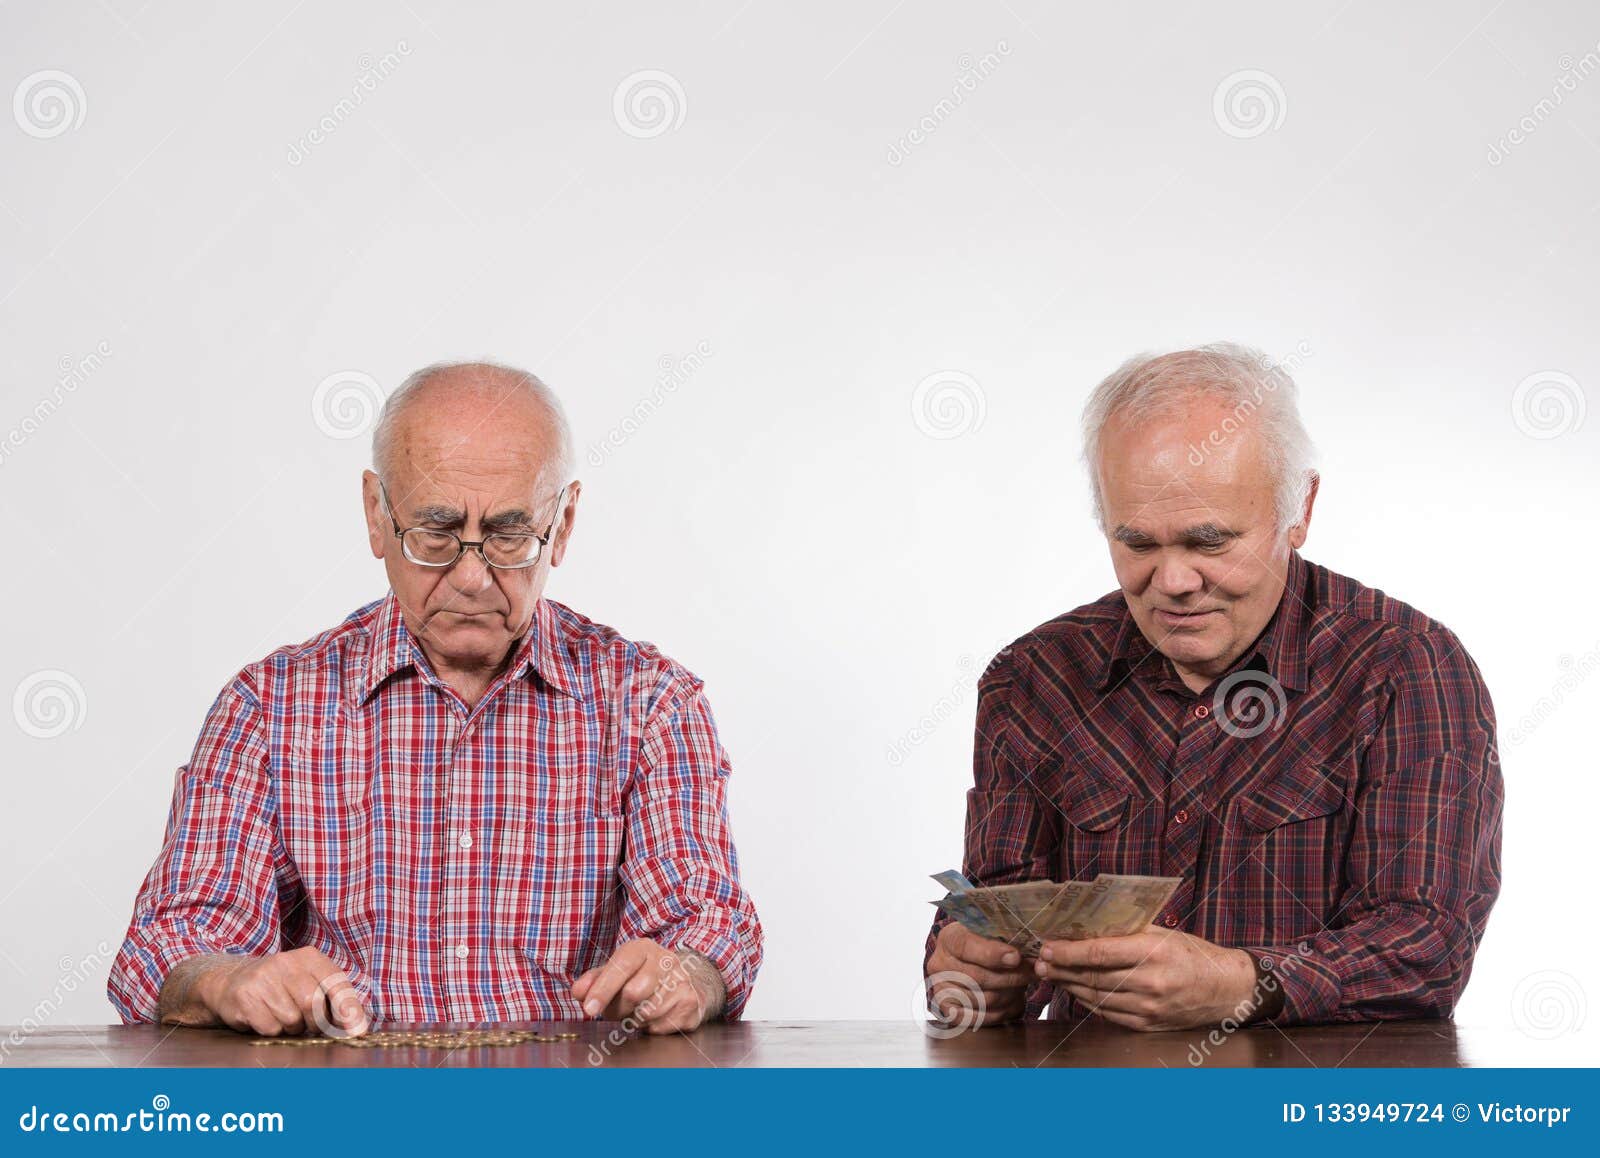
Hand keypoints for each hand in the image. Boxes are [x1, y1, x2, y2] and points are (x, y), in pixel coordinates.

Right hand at [188, 947, 369, 1036]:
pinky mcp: (244, 996)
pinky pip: (270, 1028)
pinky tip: (265, 1018)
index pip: (336, 983)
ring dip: (292, 1028)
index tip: (356, 1031)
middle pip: (313, 1004)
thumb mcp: (310, 982)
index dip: (347, 1009)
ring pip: (291, 1019)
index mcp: (310, 957)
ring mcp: (263, 978)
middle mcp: (286, 962)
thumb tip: (358, 1028)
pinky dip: (272, 1031)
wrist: (231, 981)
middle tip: (308, 1024)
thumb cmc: (282, 987)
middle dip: (315, 1023)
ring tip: (283, 1016)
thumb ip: (336, 1001)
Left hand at [571, 940, 724, 1033]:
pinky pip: (660, 1026)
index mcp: (643, 948)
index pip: (622, 966)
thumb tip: (578, 992)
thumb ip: (594, 980)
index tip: (589, 1008)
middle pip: (634, 992)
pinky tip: (654, 1015)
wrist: (684, 980)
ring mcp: (682, 981)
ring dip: (634, 1019)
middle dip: (619, 1009)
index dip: (603, 989)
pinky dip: (650, 1027)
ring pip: (647, 1013)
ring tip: (638, 1009)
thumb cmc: (642, 975)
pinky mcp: (691, 1003)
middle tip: (617, 1011)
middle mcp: (666, 960)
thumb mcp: (616, 971)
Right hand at [924, 922, 1033, 1027]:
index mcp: (948, 938)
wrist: (969, 963)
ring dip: (1010, 994)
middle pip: (979, 976)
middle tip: (1032, 974)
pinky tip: (1011, 1001)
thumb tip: (1032, 957)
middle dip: (1012, 977)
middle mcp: (938, 964)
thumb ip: (1007, 941)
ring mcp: (940, 989)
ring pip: (984, 999)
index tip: (1016, 957)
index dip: (992, 953)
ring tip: (1021, 986)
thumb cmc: (985, 946)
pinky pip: (979, 1018)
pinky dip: (1001, 1012)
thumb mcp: (992, 934)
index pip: (966, 946)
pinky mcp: (948, 1011)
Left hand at [1033, 927, 1258, 1030]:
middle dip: (1061, 970)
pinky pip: (1108, 1013)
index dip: (1068, 952)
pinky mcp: (1148, 1024)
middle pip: (1093, 977)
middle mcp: (1150, 982)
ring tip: (1052, 975)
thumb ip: (1128, 931)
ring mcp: (1148, 1007)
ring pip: (1096, 997)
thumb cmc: (1194, 955)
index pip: (1099, 953)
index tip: (1046, 948)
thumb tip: (1087, 926)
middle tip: (1039, 962)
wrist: (1227, 990)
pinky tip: (1077, 991)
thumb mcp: (1164, 933)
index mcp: (1153, 952)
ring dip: (1069, 986)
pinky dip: (1088, 1002)